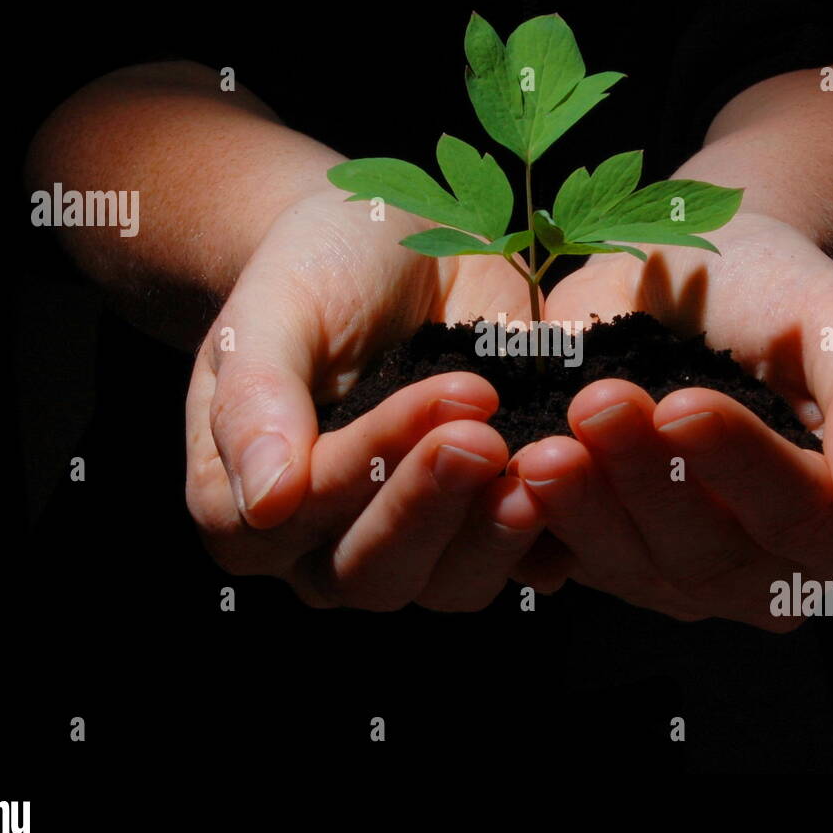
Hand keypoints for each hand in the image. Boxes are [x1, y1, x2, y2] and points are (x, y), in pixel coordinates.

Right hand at [186, 191, 546, 610]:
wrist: (394, 246)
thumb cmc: (316, 271)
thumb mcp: (272, 311)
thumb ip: (254, 400)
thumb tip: (266, 501)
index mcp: (245, 500)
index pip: (299, 518)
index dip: (365, 467)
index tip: (440, 398)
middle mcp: (323, 543)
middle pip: (372, 572)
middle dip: (432, 504)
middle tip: (485, 435)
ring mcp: (410, 540)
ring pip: (449, 586)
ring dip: (496, 535)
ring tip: (544, 466)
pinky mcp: (480, 524)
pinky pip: (520, 562)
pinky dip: (554, 535)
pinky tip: (587, 485)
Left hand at [508, 213, 832, 627]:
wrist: (701, 280)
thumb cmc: (780, 294)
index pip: (804, 518)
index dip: (745, 468)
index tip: (686, 405)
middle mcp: (772, 571)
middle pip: (710, 552)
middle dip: (649, 480)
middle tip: (598, 403)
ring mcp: (686, 577)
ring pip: (633, 566)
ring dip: (585, 508)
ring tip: (544, 446)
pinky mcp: (612, 562)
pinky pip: (571, 561)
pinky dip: (536, 526)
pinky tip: (508, 477)